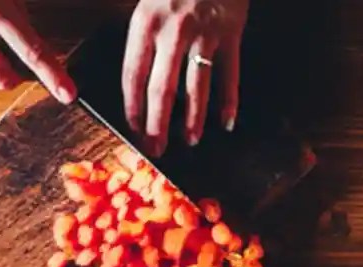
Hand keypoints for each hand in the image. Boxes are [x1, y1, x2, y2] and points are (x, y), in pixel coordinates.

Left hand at [123, 0, 248, 154]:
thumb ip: (140, 31)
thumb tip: (133, 77)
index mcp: (145, 21)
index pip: (133, 75)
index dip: (132, 108)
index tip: (132, 129)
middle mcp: (173, 30)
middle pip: (162, 89)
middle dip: (157, 124)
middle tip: (156, 149)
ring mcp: (204, 33)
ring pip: (196, 87)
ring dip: (193, 120)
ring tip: (189, 141)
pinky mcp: (231, 32)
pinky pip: (230, 74)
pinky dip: (229, 101)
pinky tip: (226, 122)